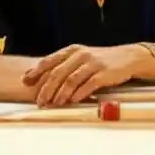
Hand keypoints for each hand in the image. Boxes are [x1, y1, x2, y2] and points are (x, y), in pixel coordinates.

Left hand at [23, 44, 151, 107]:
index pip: (49, 61)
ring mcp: (92, 64)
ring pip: (70, 80)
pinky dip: (78, 95)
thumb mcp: (81, 59)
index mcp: (72, 50)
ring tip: (53, 104)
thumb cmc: (100, 61)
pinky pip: (87, 86)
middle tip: (39, 101)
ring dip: (60, 94)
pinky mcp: (103, 74)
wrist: (128, 58)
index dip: (36, 72)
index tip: (26, 83)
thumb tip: (41, 81)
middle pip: (57, 73)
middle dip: (46, 89)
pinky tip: (71, 102)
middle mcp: (80, 55)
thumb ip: (64, 67)